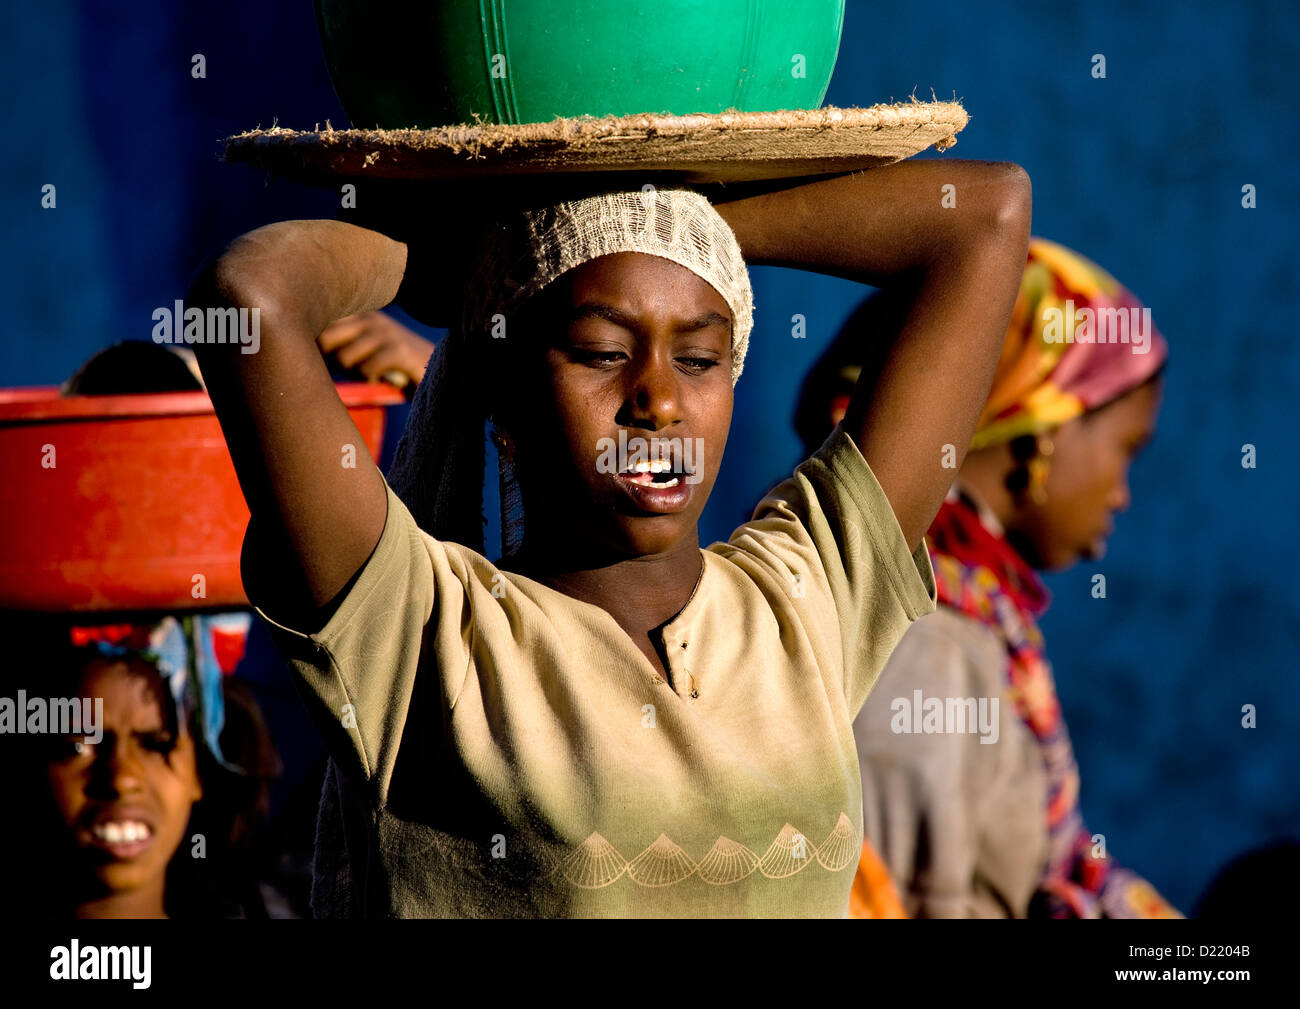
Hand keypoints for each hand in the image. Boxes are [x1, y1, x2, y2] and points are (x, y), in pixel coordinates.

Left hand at [317, 311, 434, 390]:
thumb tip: (302, 356)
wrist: (441, 371)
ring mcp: (386, 332)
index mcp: (358, 314)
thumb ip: (339, 346)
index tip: (318, 359)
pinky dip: (369, 380)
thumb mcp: (365, 349)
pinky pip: (366, 369)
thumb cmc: (392, 365)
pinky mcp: (399, 350)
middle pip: (324, 338)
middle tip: (345, 371)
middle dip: (328, 361)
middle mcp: (370, 318)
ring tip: (366, 375)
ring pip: (344, 357)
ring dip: (352, 373)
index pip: (317, 320)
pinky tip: (378, 380)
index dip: (311, 344)